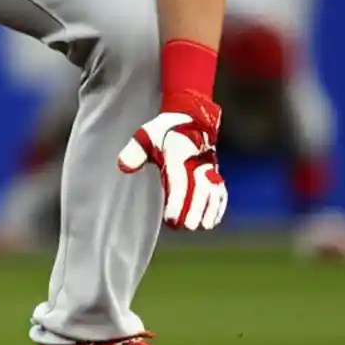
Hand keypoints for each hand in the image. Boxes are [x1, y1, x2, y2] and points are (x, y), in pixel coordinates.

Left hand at [117, 90, 227, 230]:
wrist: (190, 117)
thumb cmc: (163, 130)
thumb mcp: (145, 135)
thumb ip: (134, 151)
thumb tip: (124, 167)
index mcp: (178, 154)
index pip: (180, 182)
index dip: (177, 201)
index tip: (171, 219)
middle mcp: (197, 162)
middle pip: (199, 190)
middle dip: (194, 210)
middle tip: (186, 227)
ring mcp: (209, 167)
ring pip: (213, 192)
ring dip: (209, 210)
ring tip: (201, 227)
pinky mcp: (216, 171)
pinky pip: (221, 190)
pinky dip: (219, 205)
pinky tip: (212, 220)